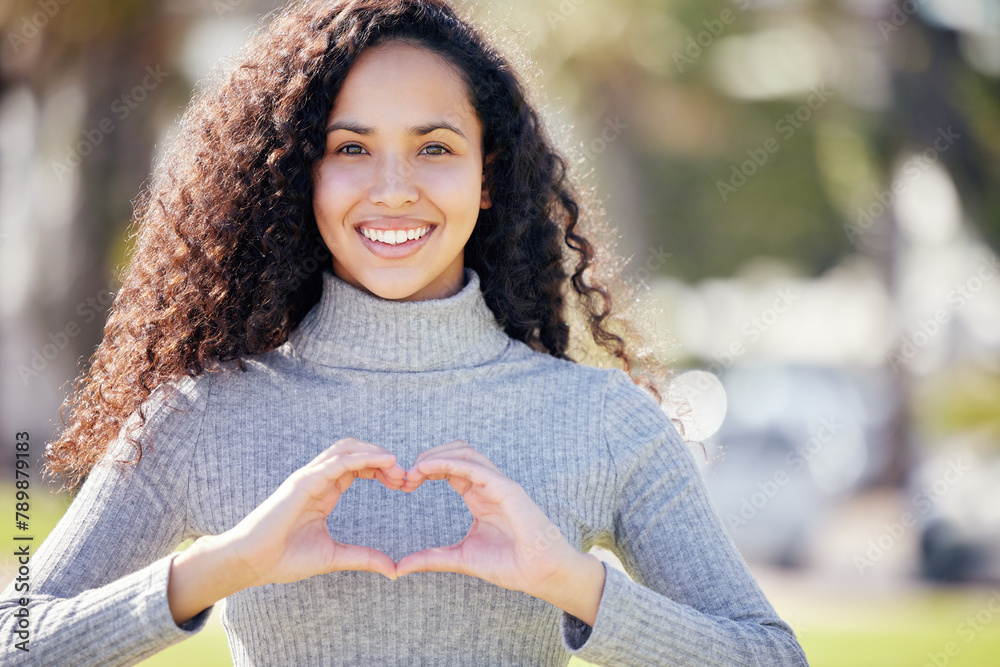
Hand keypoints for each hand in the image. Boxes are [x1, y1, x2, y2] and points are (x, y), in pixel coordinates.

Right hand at [217, 437, 405, 587]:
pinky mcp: (303, 482)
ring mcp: (309, 478)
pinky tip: (383, 463)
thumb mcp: (334, 557)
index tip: (402, 484)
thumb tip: (393, 569)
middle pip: (355, 450)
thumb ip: (363, 558)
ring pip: (347, 448)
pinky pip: (337, 462)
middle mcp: (318, 479)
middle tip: (405, 476)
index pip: (358, 466)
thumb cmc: (283, 558)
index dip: (382, 469)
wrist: (251, 563)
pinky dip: (363, 457)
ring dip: (375, 453)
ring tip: (397, 468)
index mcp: (324, 491)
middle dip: (382, 457)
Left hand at [394, 439, 583, 599]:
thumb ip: (431, 558)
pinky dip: (447, 463)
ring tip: (414, 471)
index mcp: (478, 495)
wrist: (540, 574)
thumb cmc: (509, 565)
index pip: (449, 468)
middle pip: (455, 451)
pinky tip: (427, 469)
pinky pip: (474, 466)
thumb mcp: (460, 559)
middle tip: (405, 477)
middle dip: (427, 457)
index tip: (404, 485)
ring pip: (464, 452)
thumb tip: (400, 567)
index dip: (425, 470)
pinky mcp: (506, 488)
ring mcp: (498, 483)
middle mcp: (488, 484)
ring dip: (435, 456)